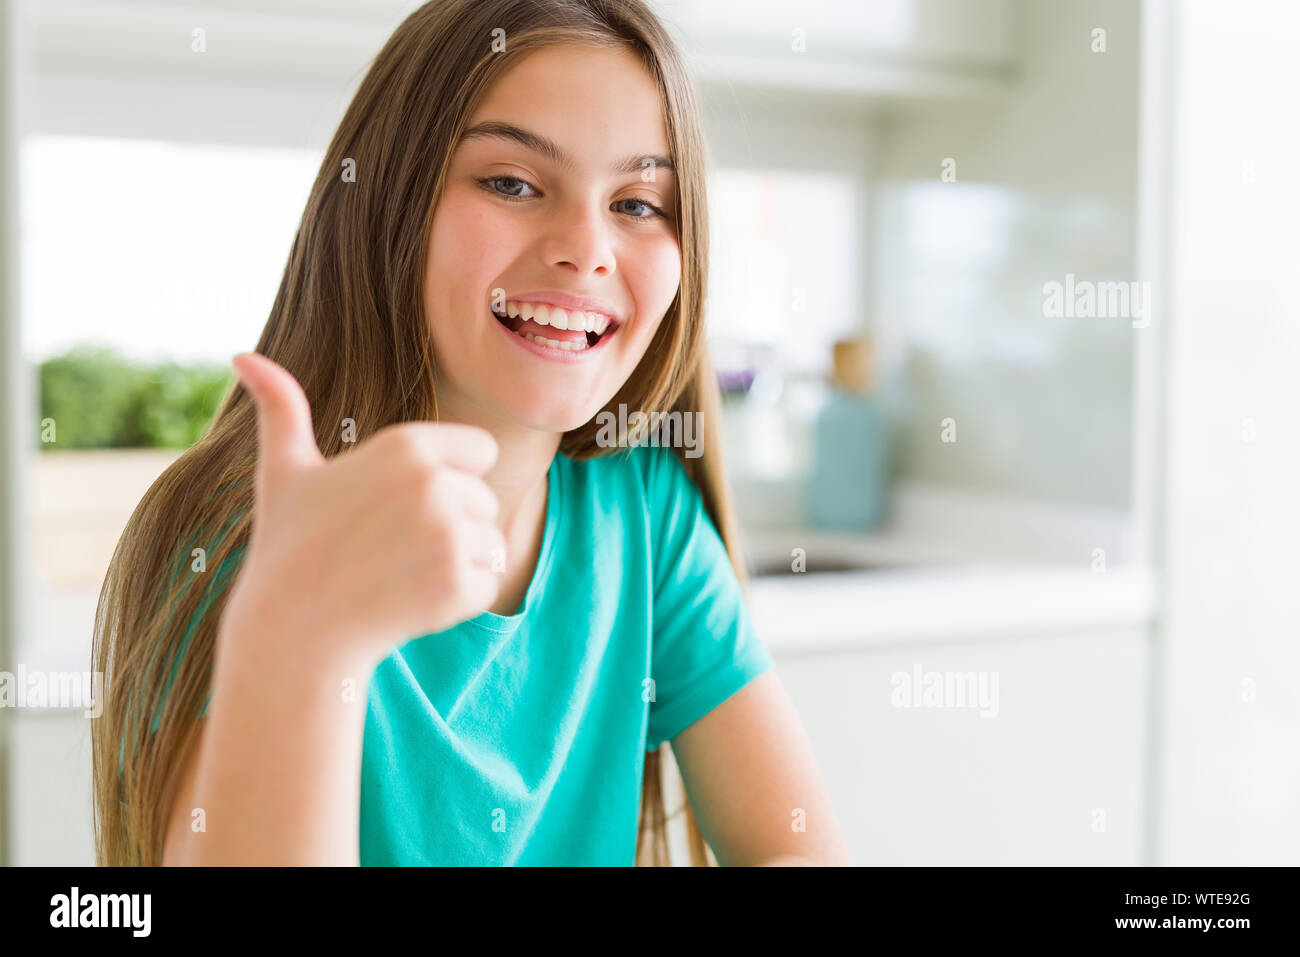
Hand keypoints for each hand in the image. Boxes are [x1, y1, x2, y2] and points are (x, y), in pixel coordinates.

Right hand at [222, 351, 504, 668]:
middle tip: (389, 548)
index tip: (402, 506)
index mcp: (406, 446)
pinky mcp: (459, 585)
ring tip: (398, 574)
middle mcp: (434, 484)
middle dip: (452, 527)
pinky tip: (409, 602)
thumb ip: (280, 409)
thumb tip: (243, 356)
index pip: (479, 451)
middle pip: (485, 501)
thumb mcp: (285, 472)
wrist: (291, 634)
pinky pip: (488, 585)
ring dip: (457, 565)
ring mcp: (449, 536)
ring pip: (492, 544)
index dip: (450, 479)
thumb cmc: (289, 548)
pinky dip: (458, 600)